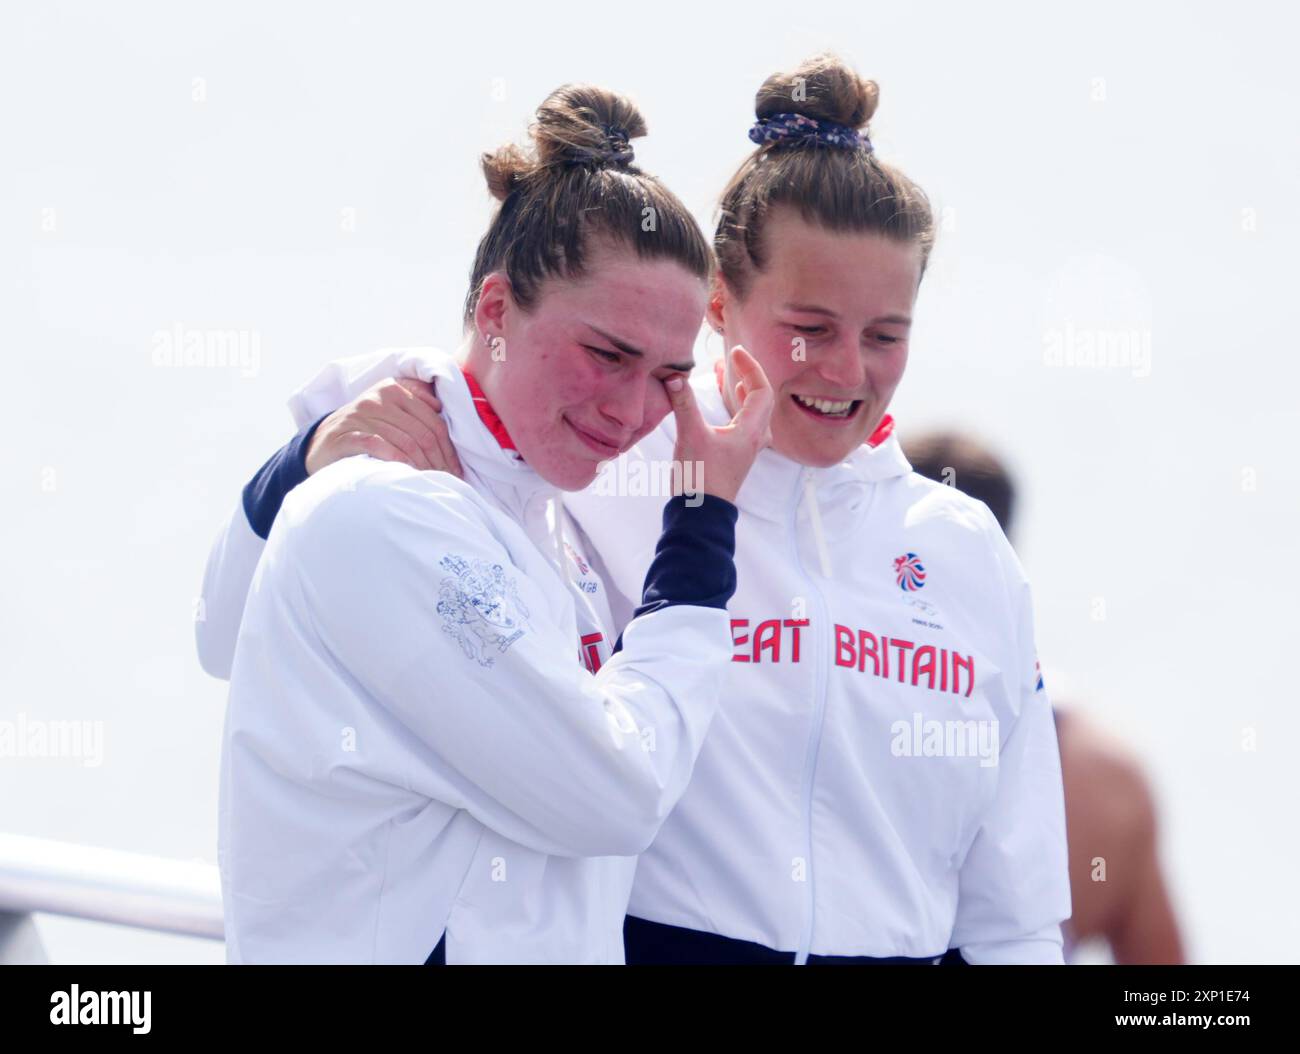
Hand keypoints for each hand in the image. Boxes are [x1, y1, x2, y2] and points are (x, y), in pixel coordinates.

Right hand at [304, 378, 463, 478]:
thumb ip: (414, 403)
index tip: (456, 469)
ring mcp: (360, 415)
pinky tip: (407, 475)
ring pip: (405, 441)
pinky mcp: (346, 434)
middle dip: (439, 460)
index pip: (433, 420)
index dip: (448, 448)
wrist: (321, 445)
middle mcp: (377, 398)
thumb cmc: (364, 431)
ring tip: (431, 483)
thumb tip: (440, 406)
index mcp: (393, 390)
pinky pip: (380, 447)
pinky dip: (398, 462)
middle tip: (447, 480)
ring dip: (422, 466)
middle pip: (422, 433)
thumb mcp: (387, 411)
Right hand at [666, 345, 772, 504]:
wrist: (700, 515)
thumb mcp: (690, 436)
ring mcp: (747, 449)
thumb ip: (684, 404)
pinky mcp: (736, 457)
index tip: (736, 352)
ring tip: (725, 377)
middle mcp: (755, 439)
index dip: (751, 368)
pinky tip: (724, 406)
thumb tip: (675, 376)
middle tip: (728, 361)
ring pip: (753, 412)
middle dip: (745, 376)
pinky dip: (736, 408)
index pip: (762, 389)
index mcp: (752, 431)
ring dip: (741, 392)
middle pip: (761, 399)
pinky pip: (744, 424)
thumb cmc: (700, 479)